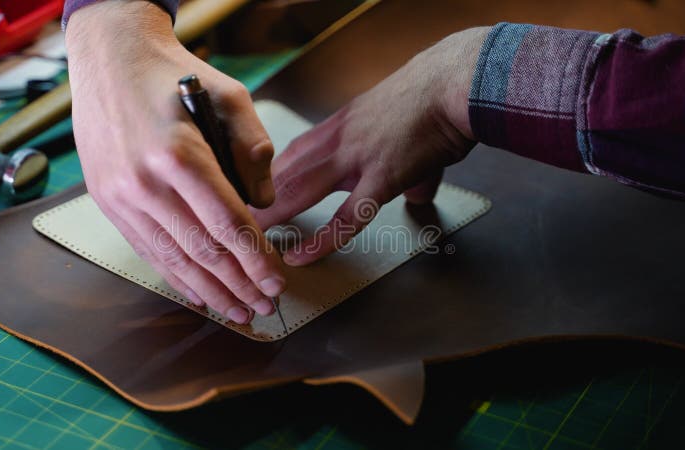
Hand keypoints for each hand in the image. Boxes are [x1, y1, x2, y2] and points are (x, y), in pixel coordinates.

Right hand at [66, 1, 284, 323]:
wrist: (110, 60)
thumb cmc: (174, 76)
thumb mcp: (230, 96)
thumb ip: (255, 149)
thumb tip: (265, 203)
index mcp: (179, 155)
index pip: (228, 224)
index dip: (255, 260)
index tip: (276, 282)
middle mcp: (145, 182)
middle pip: (202, 250)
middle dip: (238, 285)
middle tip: (264, 307)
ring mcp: (120, 197)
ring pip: (172, 259)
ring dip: (209, 291)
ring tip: (237, 312)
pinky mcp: (107, 203)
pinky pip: (146, 251)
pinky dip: (175, 277)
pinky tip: (199, 294)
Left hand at [252, 28, 488, 265]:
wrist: (454, 81)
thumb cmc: (433, 98)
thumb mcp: (398, 127)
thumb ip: (398, 164)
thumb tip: (417, 191)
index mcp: (338, 125)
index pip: (289, 155)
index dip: (264, 180)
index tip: (247, 199)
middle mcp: (337, 140)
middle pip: (283, 174)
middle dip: (254, 202)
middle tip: (230, 225)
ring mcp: (356, 158)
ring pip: (300, 192)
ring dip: (271, 219)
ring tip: (247, 244)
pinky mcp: (382, 177)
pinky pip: (346, 217)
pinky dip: (321, 240)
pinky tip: (301, 257)